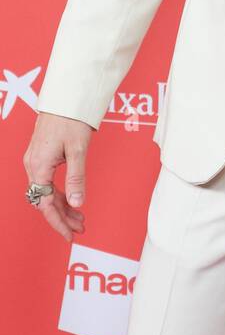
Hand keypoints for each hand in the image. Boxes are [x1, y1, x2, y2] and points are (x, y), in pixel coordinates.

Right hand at [23, 112, 93, 242]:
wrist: (65, 97)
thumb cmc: (71, 119)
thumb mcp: (77, 150)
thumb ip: (77, 178)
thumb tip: (78, 204)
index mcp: (39, 167)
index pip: (47, 204)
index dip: (58, 222)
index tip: (69, 236)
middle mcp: (33, 165)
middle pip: (46, 201)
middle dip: (63, 217)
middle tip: (81, 228)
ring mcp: (36, 161)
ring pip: (47, 192)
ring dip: (63, 206)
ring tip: (80, 217)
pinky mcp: (42, 156)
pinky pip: (48, 182)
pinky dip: (61, 193)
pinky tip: (72, 199)